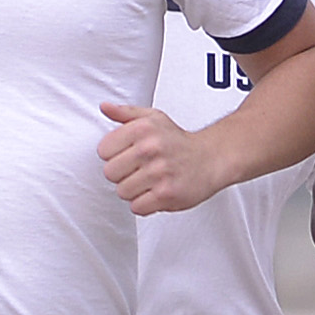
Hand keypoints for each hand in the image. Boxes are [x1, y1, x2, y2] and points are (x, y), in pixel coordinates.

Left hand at [98, 103, 227, 216]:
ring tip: (150, 182)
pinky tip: (156, 193)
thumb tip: (105, 107)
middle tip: (140, 170)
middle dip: (123, 174)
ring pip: (122, 192)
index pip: (103, 151)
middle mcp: (150, 149)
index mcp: (142, 129)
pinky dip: (145, 204)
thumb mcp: (154, 119)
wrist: (212, 158)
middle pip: (110, 173)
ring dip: (134, 191)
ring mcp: (158, 173)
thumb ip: (126, 113)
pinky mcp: (167, 194)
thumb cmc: (179, 142)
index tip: (129, 155)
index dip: (114, 155)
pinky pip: (137, 207)